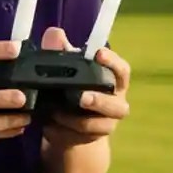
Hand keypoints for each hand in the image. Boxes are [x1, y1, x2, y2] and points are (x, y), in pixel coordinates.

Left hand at [38, 27, 130, 148]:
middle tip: (81, 97)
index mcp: (113, 80)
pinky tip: (51, 123)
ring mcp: (107, 123)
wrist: (68, 122)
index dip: (113, 62)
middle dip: (99, 101)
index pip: (121, 70)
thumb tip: (53, 33)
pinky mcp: (92, 139)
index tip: (98, 53)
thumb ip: (59, 50)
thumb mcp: (65, 67)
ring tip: (57, 112)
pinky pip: (81, 137)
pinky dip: (65, 130)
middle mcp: (116, 102)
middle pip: (116, 105)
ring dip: (78, 120)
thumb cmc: (71, 86)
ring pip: (100, 124)